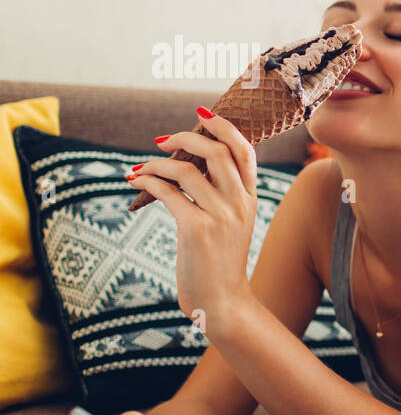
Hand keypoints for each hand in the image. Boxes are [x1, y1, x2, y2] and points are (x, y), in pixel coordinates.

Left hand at [128, 107, 258, 320]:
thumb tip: (187, 164)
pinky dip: (148, 180)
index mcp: (249, 198)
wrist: (221, 301)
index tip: (202, 113)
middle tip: (162, 141)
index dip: (224, 126)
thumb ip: (220, 195)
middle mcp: (239, 203)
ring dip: (156, 163)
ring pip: (186, 170)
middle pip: (216, 151)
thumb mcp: (230, 223)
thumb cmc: (218, 262)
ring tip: (140, 168)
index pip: (244, 150)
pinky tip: (137, 181)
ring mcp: (220, 216)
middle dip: (186, 137)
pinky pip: (168, 192)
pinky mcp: (197, 230)